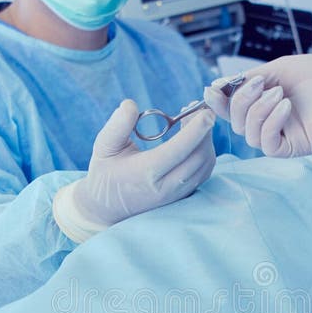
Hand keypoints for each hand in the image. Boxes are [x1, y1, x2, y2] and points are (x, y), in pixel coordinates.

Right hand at [53, 99, 215, 241]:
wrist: (106, 207)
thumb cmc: (105, 172)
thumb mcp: (104, 146)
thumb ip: (117, 125)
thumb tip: (131, 104)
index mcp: (145, 173)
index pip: (178, 150)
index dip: (195, 130)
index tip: (205, 112)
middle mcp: (165, 187)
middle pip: (198, 158)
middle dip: (205, 132)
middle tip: (200, 110)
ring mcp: (176, 194)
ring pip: (204, 166)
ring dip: (207, 142)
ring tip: (197, 120)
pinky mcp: (182, 195)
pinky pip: (202, 173)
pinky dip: (206, 152)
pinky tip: (197, 137)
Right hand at [204, 55, 311, 157]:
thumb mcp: (276, 71)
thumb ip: (246, 81)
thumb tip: (214, 88)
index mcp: (263, 106)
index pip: (231, 111)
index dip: (218, 103)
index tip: (213, 90)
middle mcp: (270, 124)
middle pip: (236, 123)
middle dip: (241, 102)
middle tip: (261, 83)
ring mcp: (282, 137)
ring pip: (249, 134)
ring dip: (258, 110)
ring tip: (280, 93)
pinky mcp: (295, 147)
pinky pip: (268, 144)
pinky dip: (271, 123)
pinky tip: (286, 106)